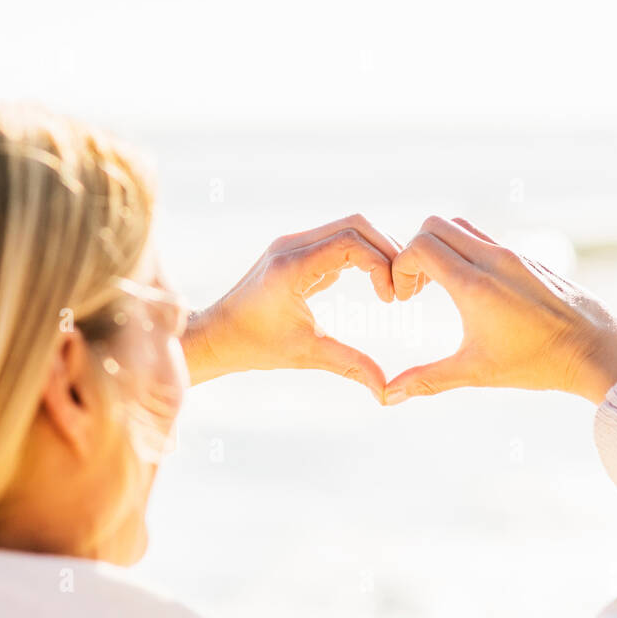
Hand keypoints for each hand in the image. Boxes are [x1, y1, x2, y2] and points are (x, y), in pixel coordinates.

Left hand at [183, 215, 399, 401]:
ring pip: (348, 227)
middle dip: (387, 251)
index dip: (381, 263)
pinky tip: (370, 283)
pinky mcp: (295, 249)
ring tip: (389, 286)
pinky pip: (336, 239)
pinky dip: (360, 254)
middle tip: (400, 287)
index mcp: (292, 266)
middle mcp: (291, 245)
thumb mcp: (306, 355)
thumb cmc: (255, 346)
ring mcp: (292, 243)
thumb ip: (350, 366)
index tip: (390, 298)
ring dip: (375, 250)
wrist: (216, 335)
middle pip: (356, 225)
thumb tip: (386, 392)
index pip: (351, 241)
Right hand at [384, 216, 616, 404]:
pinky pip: (486, 238)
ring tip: (441, 285)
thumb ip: (428, 379)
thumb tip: (389, 397)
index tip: (404, 298)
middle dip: (415, 251)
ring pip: (462, 226)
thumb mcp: (477, 372)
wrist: (596, 350)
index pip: (420, 246)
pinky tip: (474, 289)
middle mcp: (493, 259)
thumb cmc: (538, 363)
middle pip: (435, 225)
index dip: (401, 266)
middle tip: (417, 288)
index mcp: (475, 284)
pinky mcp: (528, 258)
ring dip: (442, 247)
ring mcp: (513, 254)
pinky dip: (467, 251)